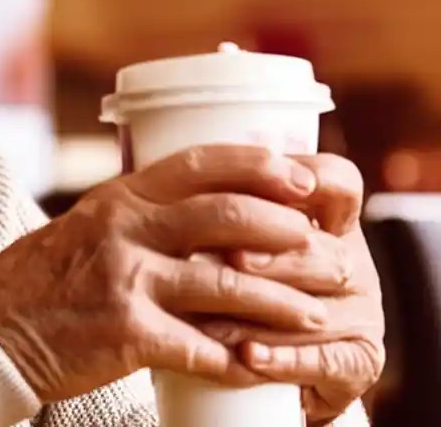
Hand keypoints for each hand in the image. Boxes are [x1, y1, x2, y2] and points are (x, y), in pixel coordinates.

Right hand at [0, 146, 339, 402]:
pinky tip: (258, 367)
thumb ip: (130, 217)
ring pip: (226, 284)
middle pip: (226, 216)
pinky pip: (200, 349)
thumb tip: (189, 210)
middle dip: (286, 229)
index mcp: (115, 199)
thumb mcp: (78, 229)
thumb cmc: (32, 283)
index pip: (198, 164)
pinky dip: (236, 361)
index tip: (299, 176)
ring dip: (280, 302)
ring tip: (314, 313)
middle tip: (320, 246)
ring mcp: (125, 282)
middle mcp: (123, 232)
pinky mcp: (125, 335)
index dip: (257, 166)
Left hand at [206, 155, 384, 424]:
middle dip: (274, 255)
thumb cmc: (219, 282)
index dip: (313, 180)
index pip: (337, 182)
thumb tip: (173, 171)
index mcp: (324, 218)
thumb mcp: (217, 238)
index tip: (282, 187)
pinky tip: (249, 356)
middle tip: (233, 259)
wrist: (242, 361)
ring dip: (263, 312)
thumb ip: (211, 202)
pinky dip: (285, 359)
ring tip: (213, 316)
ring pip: (319, 309)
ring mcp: (359, 312)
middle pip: (325, 249)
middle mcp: (349, 260)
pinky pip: (328, 361)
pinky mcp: (358, 361)